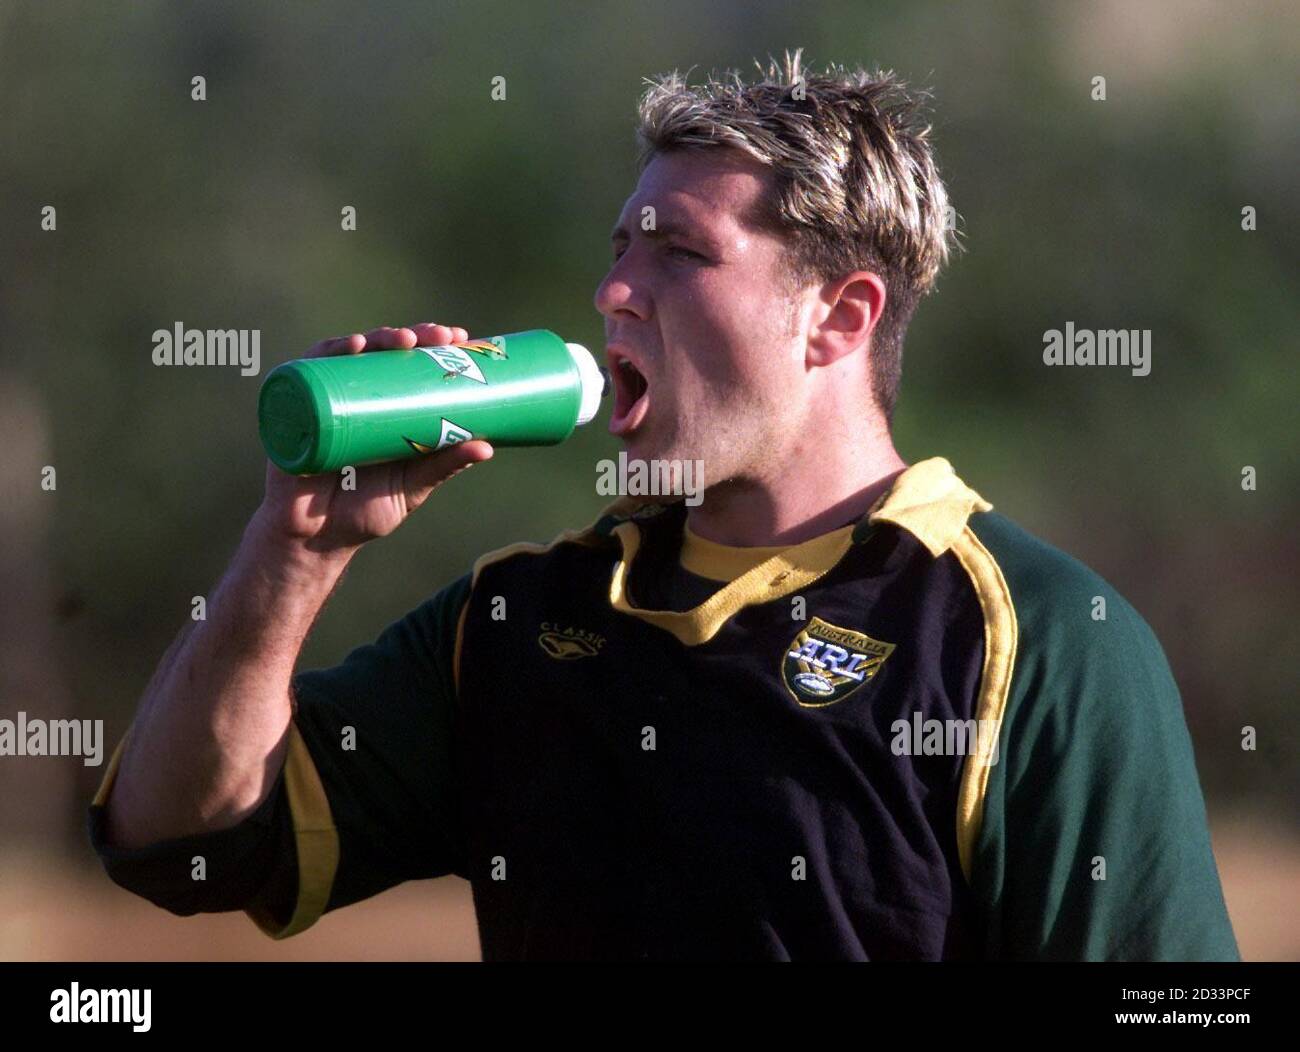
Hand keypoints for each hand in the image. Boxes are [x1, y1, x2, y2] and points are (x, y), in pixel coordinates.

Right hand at [257, 323, 493, 553]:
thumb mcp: (412, 487)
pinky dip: (326, 354)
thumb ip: (443, 466)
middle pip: (381, 353)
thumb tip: (488, 448)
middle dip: (412, 335)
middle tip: (439, 337)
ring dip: (376, 338)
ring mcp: (325, 402)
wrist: (314, 540)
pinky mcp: (296, 412)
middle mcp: (355, 399)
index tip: (461, 338)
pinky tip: (350, 347)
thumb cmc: (363, 512)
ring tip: (403, 340)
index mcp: (385, 411)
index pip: (409, 366)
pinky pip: (306, 374)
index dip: (433, 346)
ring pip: (349, 355)